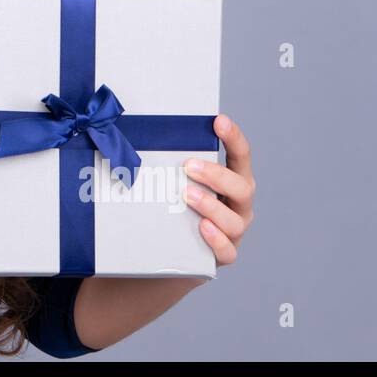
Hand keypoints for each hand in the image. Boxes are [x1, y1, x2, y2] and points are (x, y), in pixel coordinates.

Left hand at [182, 114, 254, 266]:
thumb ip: (171, 164)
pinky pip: (227, 251)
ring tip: (187, 196)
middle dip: (217, 175)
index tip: (219, 120)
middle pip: (243, 188)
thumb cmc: (176, 207)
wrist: (173, 251)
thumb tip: (133, 135)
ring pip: (235, 221)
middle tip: (189, 166)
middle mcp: (239, 205)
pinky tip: (201, 228)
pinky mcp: (224, 255)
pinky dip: (216, 239)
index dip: (233, 138)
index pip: (240, 156)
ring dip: (211, 205)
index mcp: (233, 181)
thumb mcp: (178, 182)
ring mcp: (234, 231)